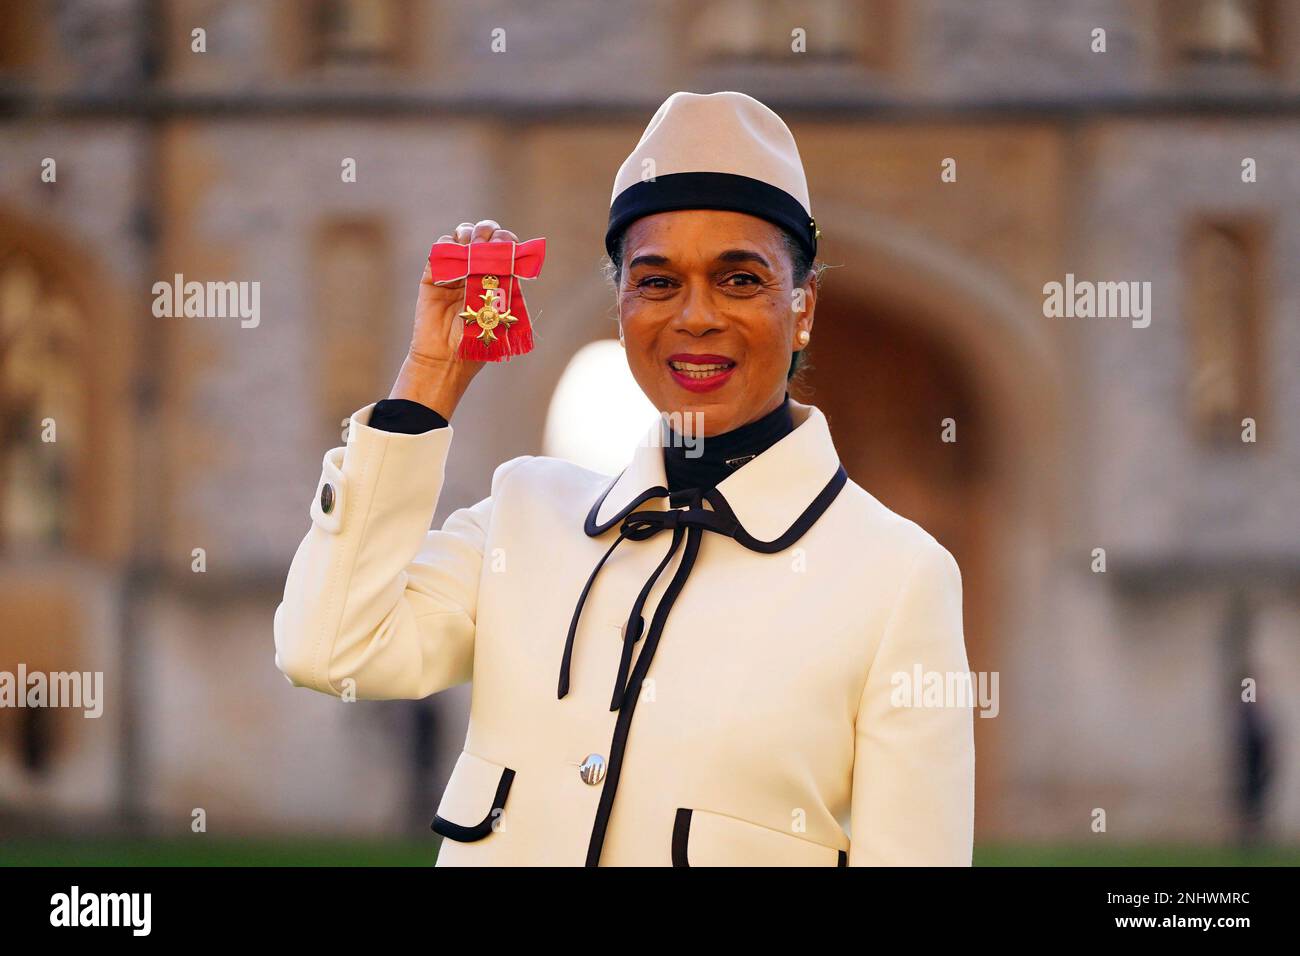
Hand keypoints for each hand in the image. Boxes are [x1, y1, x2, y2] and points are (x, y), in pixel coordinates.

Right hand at [390, 219, 518, 415]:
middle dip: (488, 231)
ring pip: (463, 234)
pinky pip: (441, 247)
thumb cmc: (477, 340)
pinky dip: (449, 247)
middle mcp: (477, 269)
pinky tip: (456, 263)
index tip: (506, 244)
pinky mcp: (434, 272)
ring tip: (472, 248)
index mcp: (498, 277)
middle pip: (484, 234)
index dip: (506, 240)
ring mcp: (456, 268)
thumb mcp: (499, 311)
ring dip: (469, 234)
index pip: (505, 247)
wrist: (447, 357)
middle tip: (487, 242)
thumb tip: (507, 254)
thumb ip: (504, 283)